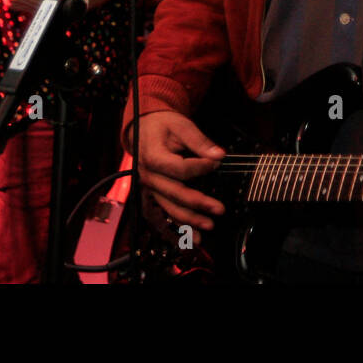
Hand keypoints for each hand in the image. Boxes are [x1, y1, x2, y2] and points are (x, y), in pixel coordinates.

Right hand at [131, 110, 224, 243]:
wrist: (143, 130)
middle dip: (198, 203)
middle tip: (219, 209)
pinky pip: (164, 212)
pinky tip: (191, 237)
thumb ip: (199, 141)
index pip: (178, 168)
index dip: (199, 167)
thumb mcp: (180, 125)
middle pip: (174, 193)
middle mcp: (148, 176)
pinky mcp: (154, 194)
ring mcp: (150, 187)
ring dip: (189, 221)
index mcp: (152, 156)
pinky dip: (177, 227)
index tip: (216, 163)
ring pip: (169, 207)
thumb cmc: (162, 127)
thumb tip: (218, 155)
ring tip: (208, 227)